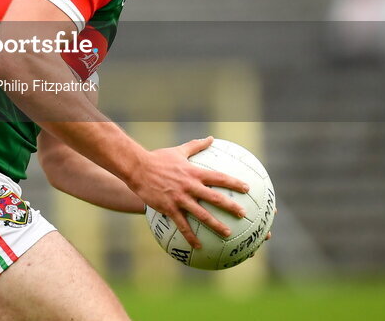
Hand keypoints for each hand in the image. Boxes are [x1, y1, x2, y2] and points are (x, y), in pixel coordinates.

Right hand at [130, 136, 249, 249]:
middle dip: (230, 206)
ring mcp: (179, 198)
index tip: (247, 188)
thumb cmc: (158, 158)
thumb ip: (196, 145)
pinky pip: (182, 225)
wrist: (138, 168)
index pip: (218, 177)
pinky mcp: (169, 208)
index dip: (233, 182)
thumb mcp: (179, 151)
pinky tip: (198, 247)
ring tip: (228, 234)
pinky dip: (191, 236)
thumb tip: (211, 138)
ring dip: (216, 225)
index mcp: (193, 172)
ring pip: (201, 214)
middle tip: (243, 214)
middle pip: (214, 198)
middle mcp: (189, 186)